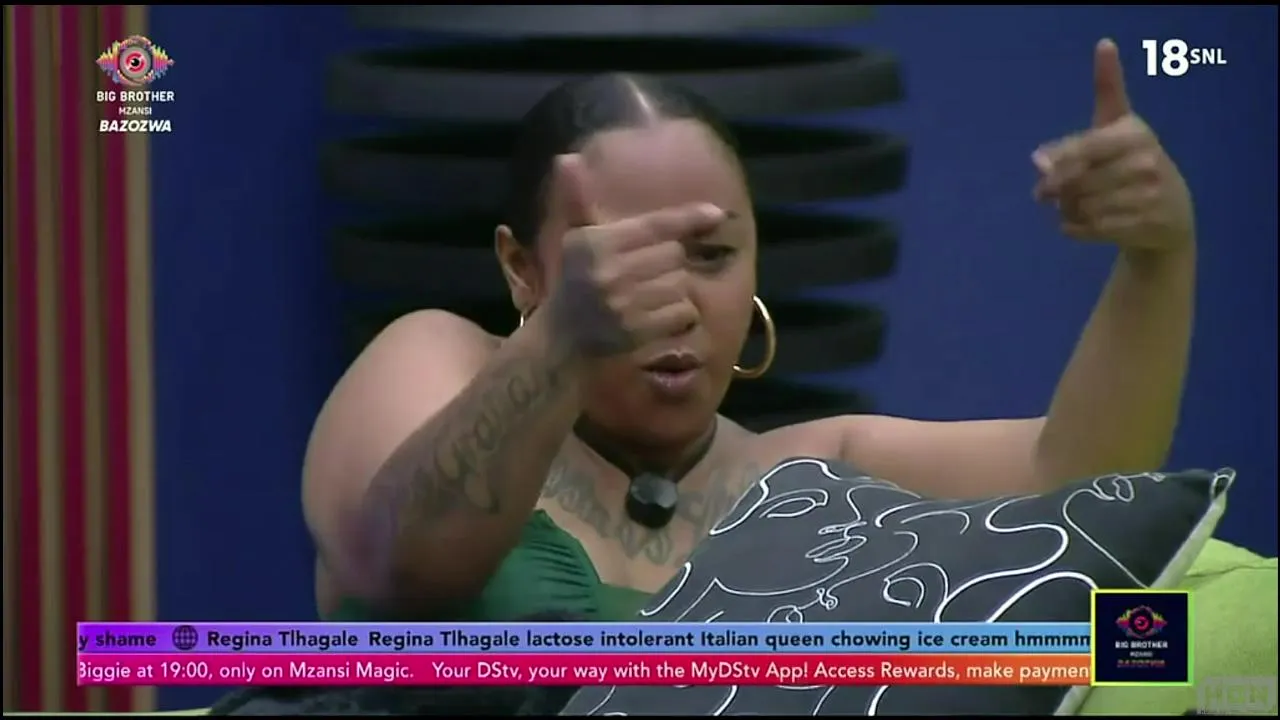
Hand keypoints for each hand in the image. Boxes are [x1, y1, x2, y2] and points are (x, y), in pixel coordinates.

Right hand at [543, 154, 725, 357]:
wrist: (560, 344)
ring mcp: (623, 305)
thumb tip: (567, 159)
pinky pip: (681, 314)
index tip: (717, 213)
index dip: (688, 218)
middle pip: (673, 256)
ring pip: (680, 285)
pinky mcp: (637, 334)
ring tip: (649, 300)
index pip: (654, 225)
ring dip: (675, 292)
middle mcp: (608, 272)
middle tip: (648, 276)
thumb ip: (578, 201)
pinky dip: (678, 318)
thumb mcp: (574, 242)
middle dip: (668, 265)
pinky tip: (656, 320)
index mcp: (594, 243)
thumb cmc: (574, 285)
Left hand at [1032, 39, 1193, 253]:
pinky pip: (1091, 229)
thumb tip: (1104, 44)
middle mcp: (1145, 163)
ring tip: (1068, 207)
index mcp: (1135, 133)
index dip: (1055, 160)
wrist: (1171, 212)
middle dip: (1055, 190)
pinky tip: (1075, 224)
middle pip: (1076, 181)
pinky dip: (1074, 230)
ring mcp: (1147, 196)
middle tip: (1046, 195)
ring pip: (1081, 207)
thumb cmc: (1133, 160)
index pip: (1083, 148)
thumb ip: (1108, 87)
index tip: (1037, 166)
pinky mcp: (1143, 226)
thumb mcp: (1121, 121)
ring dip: (1065, 210)